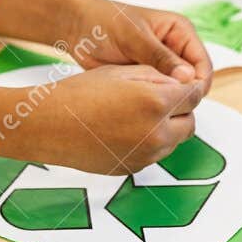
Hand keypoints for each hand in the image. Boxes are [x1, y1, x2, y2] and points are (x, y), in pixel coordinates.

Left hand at [0, 0, 210, 90]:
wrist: (76, 27)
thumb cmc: (104, 21)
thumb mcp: (134, 37)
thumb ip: (160, 57)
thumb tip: (187, 78)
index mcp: (180, 32)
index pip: (202, 63)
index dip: (197, 83)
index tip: (185, 97)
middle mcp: (175, 49)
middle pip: (192, 81)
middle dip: (182, 94)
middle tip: (164, 106)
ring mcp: (161, 66)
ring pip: (175, 91)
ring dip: (166, 99)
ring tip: (149, 105)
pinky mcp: (146, 78)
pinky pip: (157, 95)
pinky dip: (152, 102)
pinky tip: (140, 106)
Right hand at [0, 66, 202, 174]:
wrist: (48, 126)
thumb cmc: (79, 93)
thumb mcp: (122, 72)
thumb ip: (157, 77)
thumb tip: (179, 85)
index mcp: (155, 103)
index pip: (193, 96)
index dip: (185, 87)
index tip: (177, 84)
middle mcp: (156, 133)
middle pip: (190, 122)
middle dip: (180, 110)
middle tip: (160, 99)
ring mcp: (146, 155)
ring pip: (174, 141)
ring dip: (167, 128)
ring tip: (138, 113)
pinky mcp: (133, 168)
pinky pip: (154, 155)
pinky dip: (149, 142)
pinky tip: (125, 129)